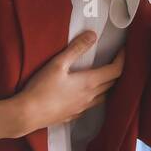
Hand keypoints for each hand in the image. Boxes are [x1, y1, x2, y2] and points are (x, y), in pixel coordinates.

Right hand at [0, 31, 123, 139]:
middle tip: (115, 60)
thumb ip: (76, 49)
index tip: (123, 50)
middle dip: (116, 70)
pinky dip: (95, 97)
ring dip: (107, 85)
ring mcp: (83, 108)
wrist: (27, 115)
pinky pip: (91, 105)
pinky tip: (87, 94)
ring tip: (104, 76)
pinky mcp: (74, 115)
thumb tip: (93, 35)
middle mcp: (91, 96)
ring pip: (103, 96)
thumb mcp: (58, 64)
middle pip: (112, 83)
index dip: (122, 59)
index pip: (116, 70)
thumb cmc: (41, 88)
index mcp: (89, 82)